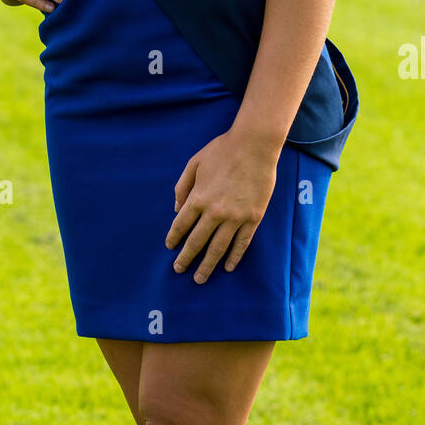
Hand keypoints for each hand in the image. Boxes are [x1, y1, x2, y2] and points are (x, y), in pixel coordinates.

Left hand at [165, 130, 277, 283]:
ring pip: (218, 248)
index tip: (170, 247)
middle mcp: (215, 212)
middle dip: (186, 258)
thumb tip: (176, 208)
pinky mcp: (253, 218)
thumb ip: (183, 186)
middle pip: (197, 241)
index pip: (181, 224)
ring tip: (199, 278)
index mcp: (198, 197)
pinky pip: (242, 243)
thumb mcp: (195, 163)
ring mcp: (235, 217)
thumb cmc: (222, 150)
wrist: (254, 145)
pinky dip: (234, 257)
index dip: (174, 237)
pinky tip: (228, 267)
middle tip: (179, 270)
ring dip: (207, 265)